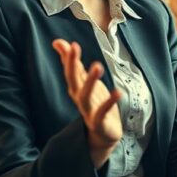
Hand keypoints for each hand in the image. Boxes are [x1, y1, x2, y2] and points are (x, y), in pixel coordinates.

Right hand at [54, 39, 121, 167]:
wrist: (104, 134)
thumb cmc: (95, 103)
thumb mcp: (85, 81)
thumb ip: (74, 63)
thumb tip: (59, 42)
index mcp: (76, 88)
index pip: (69, 70)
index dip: (67, 57)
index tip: (61, 42)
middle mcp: (79, 98)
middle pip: (73, 80)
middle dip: (72, 64)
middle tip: (74, 47)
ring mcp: (88, 111)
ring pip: (85, 96)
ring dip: (90, 81)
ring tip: (97, 65)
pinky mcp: (99, 122)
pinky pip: (102, 112)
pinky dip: (109, 102)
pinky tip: (117, 92)